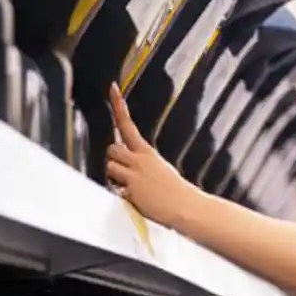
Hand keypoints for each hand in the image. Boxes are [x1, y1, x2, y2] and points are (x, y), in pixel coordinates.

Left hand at [105, 83, 202, 228]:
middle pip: (111, 148)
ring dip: (115, 176)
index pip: (128, 124)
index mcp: (147, 152)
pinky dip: (121, 194)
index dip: (118, 106)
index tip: (112, 88)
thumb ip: (142, 162)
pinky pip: (115, 189)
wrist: (187, 207)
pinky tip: (136, 199)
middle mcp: (138, 160)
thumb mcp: (160, 168)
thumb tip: (127, 163)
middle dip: (113, 158)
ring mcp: (133, 176)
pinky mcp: (131, 192)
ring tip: (131, 187)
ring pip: (109, 167)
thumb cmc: (175, 191)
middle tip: (125, 171)